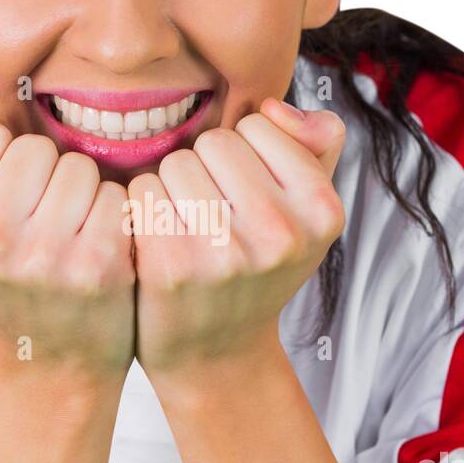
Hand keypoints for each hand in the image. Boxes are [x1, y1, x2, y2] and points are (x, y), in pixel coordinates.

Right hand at [0, 94, 135, 377]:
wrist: (56, 356)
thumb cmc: (10, 274)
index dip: (8, 164)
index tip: (9, 208)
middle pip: (35, 149)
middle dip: (47, 175)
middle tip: (44, 224)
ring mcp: (42, 258)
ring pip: (78, 167)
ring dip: (83, 192)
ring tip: (71, 234)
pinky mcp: (97, 267)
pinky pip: (116, 194)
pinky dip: (116, 213)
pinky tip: (101, 246)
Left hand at [125, 98, 345, 376]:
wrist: (217, 353)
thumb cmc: (259, 267)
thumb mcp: (309, 210)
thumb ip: (317, 140)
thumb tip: (272, 108)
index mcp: (323, 210)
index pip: (258, 126)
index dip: (244, 155)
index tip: (248, 197)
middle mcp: (281, 233)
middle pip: (214, 142)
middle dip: (206, 169)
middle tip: (214, 217)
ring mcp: (226, 252)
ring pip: (175, 163)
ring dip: (171, 188)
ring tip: (187, 229)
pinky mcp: (172, 266)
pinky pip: (140, 191)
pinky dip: (140, 210)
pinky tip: (157, 243)